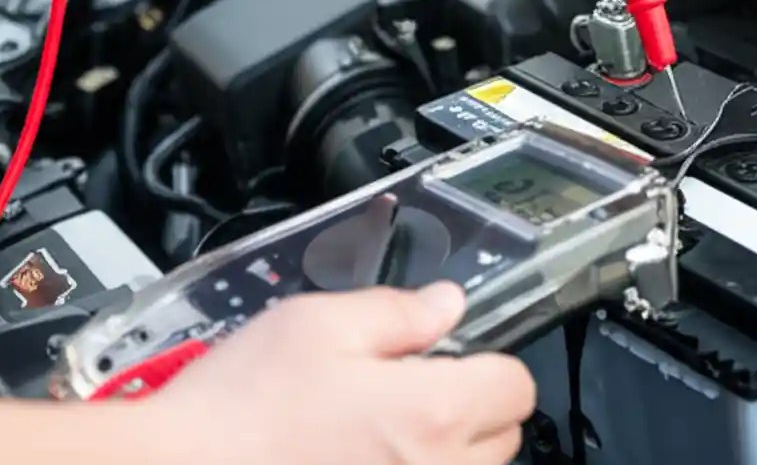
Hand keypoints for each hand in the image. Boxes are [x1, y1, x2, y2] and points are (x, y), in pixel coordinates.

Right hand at [146, 284, 535, 464]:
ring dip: (442, 452)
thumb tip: (448, 306)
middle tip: (407, 392)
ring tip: (374, 435)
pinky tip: (354, 460)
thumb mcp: (318, 325)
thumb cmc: (239, 408)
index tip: (452, 358)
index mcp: (432, 412)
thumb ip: (399, 313)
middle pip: (503, 437)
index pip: (517, 386)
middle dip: (471, 408)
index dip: (488, 362)